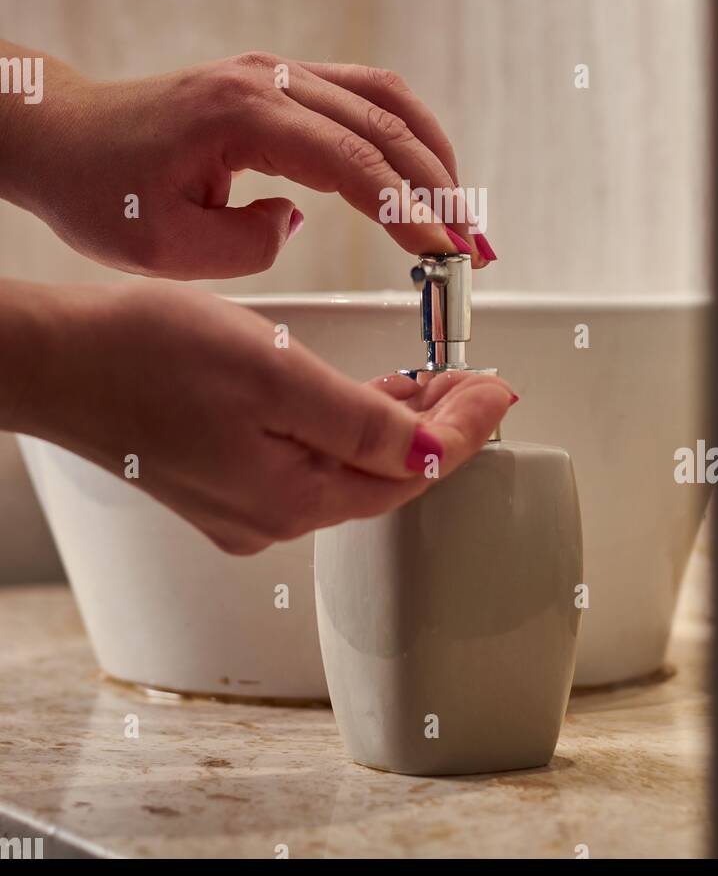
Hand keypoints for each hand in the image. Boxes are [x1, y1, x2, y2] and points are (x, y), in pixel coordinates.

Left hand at [0, 46, 495, 277]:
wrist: (64, 138)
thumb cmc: (100, 190)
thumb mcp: (166, 248)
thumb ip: (248, 243)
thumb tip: (297, 221)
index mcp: (242, 114)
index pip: (352, 160)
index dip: (408, 208)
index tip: (443, 251)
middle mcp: (269, 80)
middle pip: (385, 123)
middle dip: (441, 188)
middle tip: (473, 247)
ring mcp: (278, 74)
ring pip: (386, 98)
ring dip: (433, 155)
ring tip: (462, 214)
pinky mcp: (281, 83)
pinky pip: (363, 96)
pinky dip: (404, 135)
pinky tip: (424, 175)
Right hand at [15, 281, 514, 551]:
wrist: (57, 361)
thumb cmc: (148, 356)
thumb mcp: (275, 375)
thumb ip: (364, 422)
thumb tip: (440, 453)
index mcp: (292, 499)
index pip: (413, 473)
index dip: (467, 430)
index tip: (502, 389)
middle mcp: (271, 519)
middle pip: (384, 477)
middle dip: (440, 429)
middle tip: (475, 380)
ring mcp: (244, 506)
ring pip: (349, 470)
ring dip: (396, 427)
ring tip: (433, 382)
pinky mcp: (222, 483)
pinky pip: (310, 463)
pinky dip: (348, 430)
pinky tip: (360, 397)